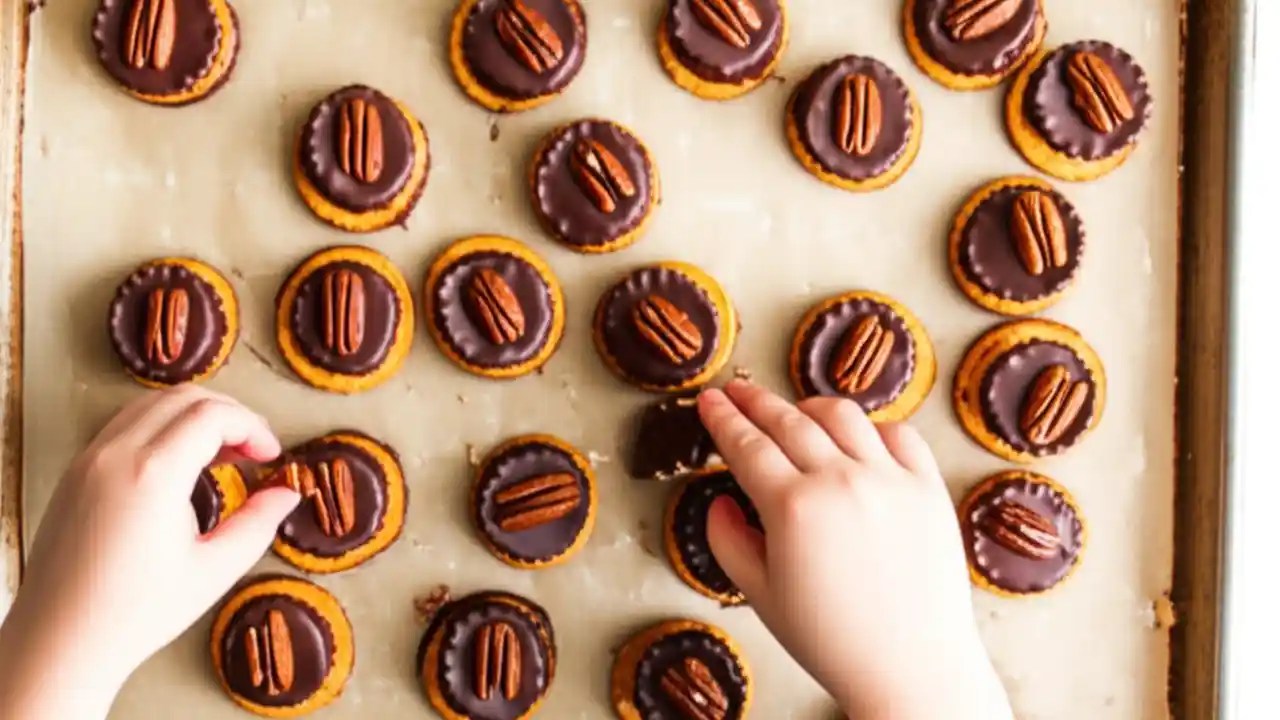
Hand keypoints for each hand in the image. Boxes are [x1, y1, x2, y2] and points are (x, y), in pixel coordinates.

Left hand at [0, 385, 299, 719]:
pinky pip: (126, 425)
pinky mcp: (75, 473)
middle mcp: (114, 455)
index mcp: (152, 475)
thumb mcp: (214, 571)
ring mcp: (88, 460)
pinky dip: (163, 428)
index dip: (253, 426)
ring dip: (195, 415)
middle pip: (184, 398)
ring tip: (222, 454)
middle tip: (254, 449)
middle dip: (229, 414)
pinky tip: (182, 465)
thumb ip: (258, 523)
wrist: (59, 641)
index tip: (271, 454)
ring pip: (152, 404)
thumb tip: (287, 494)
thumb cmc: (133, 614)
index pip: (213, 416)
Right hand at [698, 381, 1011, 719]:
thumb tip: (721, 503)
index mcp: (793, 508)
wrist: (912, 667)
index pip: (746, 445)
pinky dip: (871, 428)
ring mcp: (889, 480)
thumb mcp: (761, 596)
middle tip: (737, 391)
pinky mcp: (927, 488)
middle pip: (787, 420)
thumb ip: (729, 541)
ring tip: (793, 412)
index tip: (711, 402)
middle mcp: (841, 482)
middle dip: (754, 401)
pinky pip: (898, 435)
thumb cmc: (834, 642)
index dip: (723, 419)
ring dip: (808, 407)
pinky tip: (855, 437)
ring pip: (842, 416)